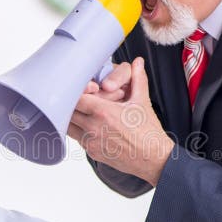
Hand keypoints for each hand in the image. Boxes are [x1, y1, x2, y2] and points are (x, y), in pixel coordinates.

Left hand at [69, 57, 173, 184]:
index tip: (84, 89)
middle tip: (80, 97)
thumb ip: (137, 79)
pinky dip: (79, 129)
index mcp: (103, 112)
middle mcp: (93, 128)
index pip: (76, 98)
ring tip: (83, 110)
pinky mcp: (92, 152)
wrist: (153, 159)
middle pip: (68, 111)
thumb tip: (138, 62)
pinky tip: (89, 123)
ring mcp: (91, 142)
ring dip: (72, 116)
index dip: (76, 91)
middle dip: (71, 102)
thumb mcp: (142, 102)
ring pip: (69, 125)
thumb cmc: (148, 132)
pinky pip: (77, 137)